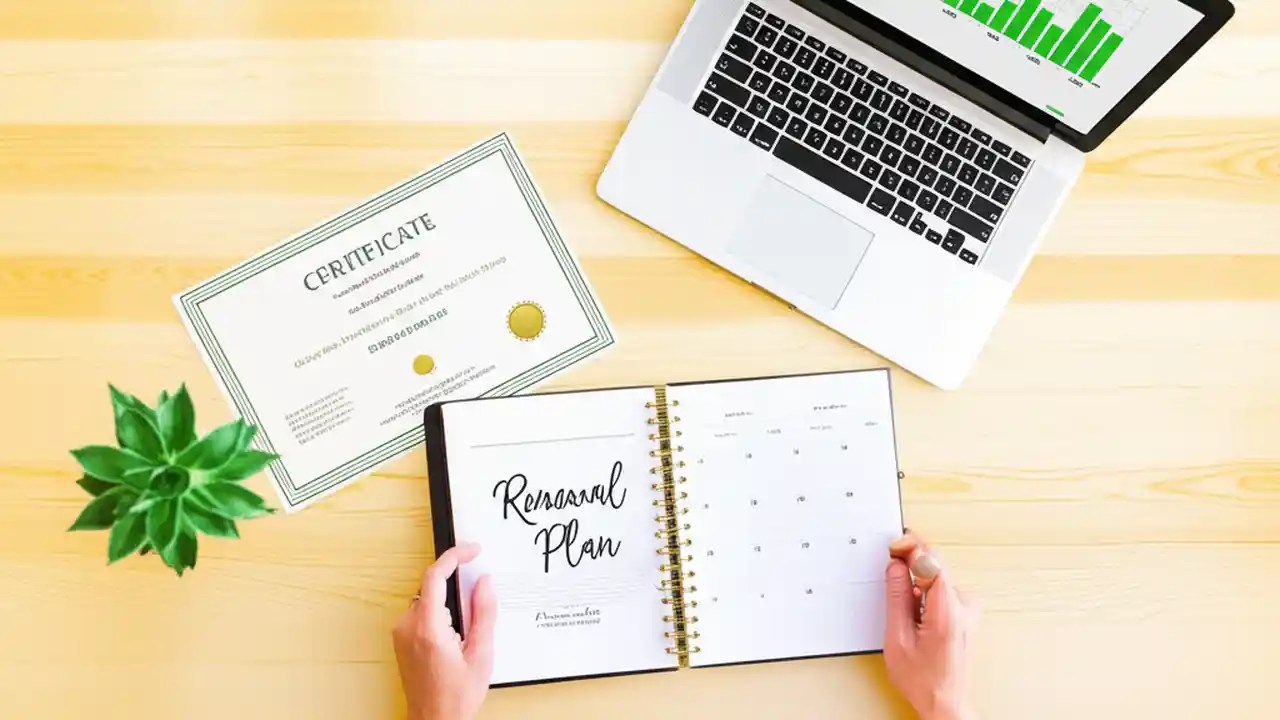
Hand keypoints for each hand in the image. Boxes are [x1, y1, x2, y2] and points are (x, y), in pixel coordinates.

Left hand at [393, 543, 496, 719]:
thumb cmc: (456, 696)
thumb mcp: (481, 654)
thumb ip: (484, 613)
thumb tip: (485, 583)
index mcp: (428, 628)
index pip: (435, 576)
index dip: (455, 556)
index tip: (472, 550)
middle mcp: (408, 627)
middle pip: (432, 588)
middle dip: (456, 589)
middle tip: (476, 609)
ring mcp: (400, 634)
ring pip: (428, 600)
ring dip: (448, 606)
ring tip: (464, 636)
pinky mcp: (400, 640)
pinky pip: (421, 614)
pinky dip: (439, 616)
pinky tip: (453, 640)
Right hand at [883, 532, 980, 719]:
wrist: (945, 701)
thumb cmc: (923, 679)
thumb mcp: (898, 638)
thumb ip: (897, 598)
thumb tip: (896, 568)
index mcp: (947, 613)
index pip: (932, 563)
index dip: (911, 548)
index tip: (895, 546)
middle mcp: (963, 608)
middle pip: (935, 567)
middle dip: (910, 565)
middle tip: (891, 573)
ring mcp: (968, 610)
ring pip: (938, 577)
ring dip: (918, 583)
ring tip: (906, 610)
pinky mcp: (966, 613)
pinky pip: (944, 588)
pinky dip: (927, 592)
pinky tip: (917, 612)